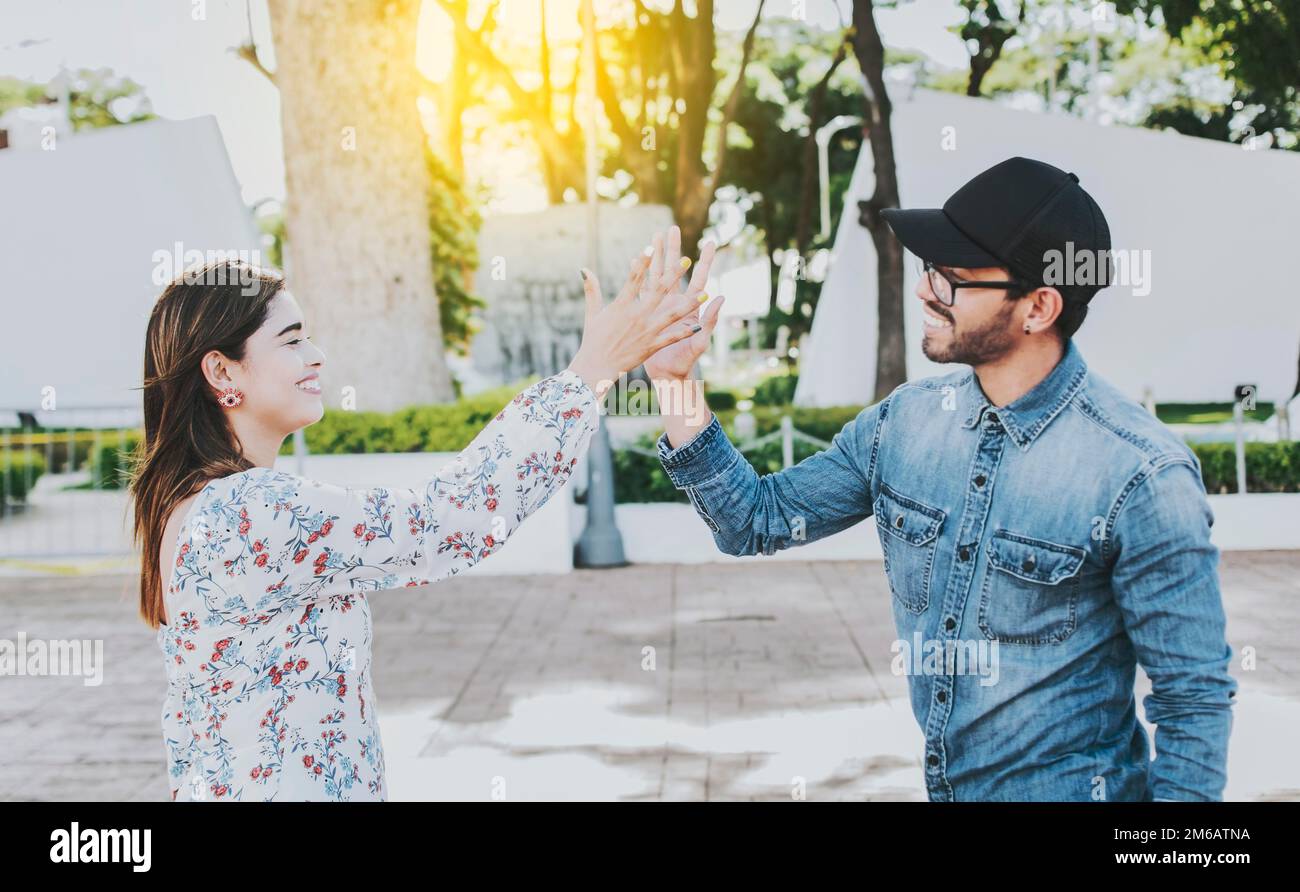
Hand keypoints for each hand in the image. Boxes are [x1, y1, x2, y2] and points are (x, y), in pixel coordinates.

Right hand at [567, 226, 716, 396]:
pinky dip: (684, 332)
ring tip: (704, 293)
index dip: (642, 263)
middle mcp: (636, 315)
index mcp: (621, 305)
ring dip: (689, 303)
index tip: (651, 247)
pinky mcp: (651, 345)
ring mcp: (646, 331)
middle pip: (658, 291)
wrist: (596, 366)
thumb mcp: (592, 313)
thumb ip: (592, 290)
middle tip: (686, 260)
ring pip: (671, 314)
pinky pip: (671, 337)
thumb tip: (583, 269)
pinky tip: (697, 326)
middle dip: (673, 274)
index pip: (633, 279)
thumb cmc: (593, 339)